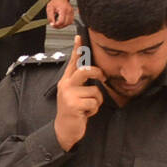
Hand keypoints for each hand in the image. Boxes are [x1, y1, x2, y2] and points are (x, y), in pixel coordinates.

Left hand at [47, 0, 72, 29]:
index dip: (56, 25)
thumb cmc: (54, 2)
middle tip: (54, 25)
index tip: (52, 25)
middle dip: (59, 26)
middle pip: (66, 23)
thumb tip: (52, 24)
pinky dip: (66, 23)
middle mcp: (69, 11)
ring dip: (63, 25)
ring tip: (57, 24)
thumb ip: (50, 17)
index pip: (61, 21)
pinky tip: (61, 22)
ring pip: (69, 23)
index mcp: (63, 9)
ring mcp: (72, 12)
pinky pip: (71, 21)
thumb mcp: (49, 9)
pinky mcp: (72, 13)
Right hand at [53, 34, 103, 150]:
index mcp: (67, 80)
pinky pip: (94, 103)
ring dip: (96, 102)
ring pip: (95, 91)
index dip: (77, 49)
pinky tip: (85, 114)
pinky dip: (94, 110)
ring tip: (87, 107)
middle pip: (85, 70)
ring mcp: (68, 94)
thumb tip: (96, 72)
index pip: (73, 61)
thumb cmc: (73, 110)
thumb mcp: (75, 93)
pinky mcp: (73, 105)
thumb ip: (82, 82)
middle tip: (103, 77)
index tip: (79, 37)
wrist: (64, 129)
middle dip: (98, 73)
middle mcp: (66, 84)